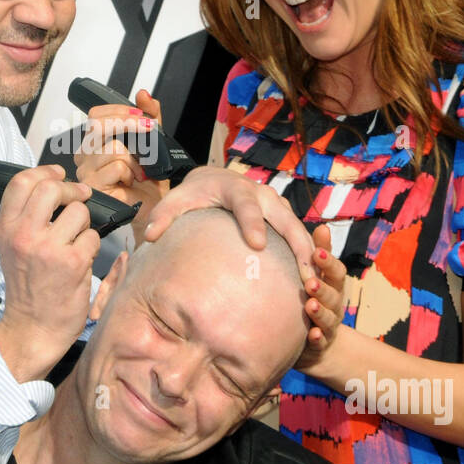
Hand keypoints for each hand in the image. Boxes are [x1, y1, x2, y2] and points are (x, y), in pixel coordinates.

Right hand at [0, 165, 100, 382]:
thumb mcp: (12, 247)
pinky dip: (90, 247)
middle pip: (52, 187)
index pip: (21, 181)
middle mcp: (23, 234)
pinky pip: (91, 237)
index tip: (58, 174)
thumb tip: (53, 184)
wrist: (32, 328)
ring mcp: (47, 248)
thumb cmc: (27, 287)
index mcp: (6, 228)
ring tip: (75, 243)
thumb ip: (26, 216)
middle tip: (78, 198)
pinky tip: (80, 262)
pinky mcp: (72, 262)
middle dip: (72, 189)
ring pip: (79, 211)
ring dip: (84, 224)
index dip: (45, 171)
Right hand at [72, 89, 168, 239]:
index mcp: (95, 141)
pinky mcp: (94, 188)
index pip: (96, 114)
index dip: (119, 110)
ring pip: (111, 148)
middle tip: (148, 130)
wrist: (154, 206)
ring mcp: (86, 172)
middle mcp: (86, 155)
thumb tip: (143, 94)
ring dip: (134, 158)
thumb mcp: (154, 141)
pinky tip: (132, 181)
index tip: (142, 116)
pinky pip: (116, 167)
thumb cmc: (150, 178)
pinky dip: (132, 172)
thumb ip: (150, 116)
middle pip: (98, 126)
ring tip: (139, 170)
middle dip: (128, 124)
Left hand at [141, 165, 313, 273]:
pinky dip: (309, 256)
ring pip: (298, 229)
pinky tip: (313, 282)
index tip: (257, 244)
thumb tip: (148, 236)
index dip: (252, 222)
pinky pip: (299, 237)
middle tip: (305, 271)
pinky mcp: (282, 219)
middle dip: (297, 243)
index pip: (244, 205)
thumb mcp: (176, 200)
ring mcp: (276, 207)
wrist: (213, 181)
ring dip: (310, 254)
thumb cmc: (194, 195)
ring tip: (316, 282)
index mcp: (234, 189)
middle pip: (285, 218)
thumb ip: (163, 216)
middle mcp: (261, 195)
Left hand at [296, 224, 347, 373]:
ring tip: (310, 304)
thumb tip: (288, 208)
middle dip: (324, 284)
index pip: (333, 266)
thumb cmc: (308, 296)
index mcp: (331, 281)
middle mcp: (335, 299)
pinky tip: (312, 334)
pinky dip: (318, 337)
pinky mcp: (321, 342)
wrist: (314, 340)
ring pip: (331, 315)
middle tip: (310, 279)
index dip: (327, 257)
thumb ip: (303, 246)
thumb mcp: (308, 271)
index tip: (316, 247)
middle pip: (336, 289)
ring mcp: (330, 321)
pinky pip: (322, 340)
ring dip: (321, 309)